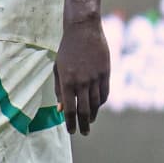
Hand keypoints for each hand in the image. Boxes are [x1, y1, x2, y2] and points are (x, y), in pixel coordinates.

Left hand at [56, 14, 110, 135]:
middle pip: (84, 111)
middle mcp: (82, 82)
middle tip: (83, 132)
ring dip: (93, 115)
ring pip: (96, 104)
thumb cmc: (67, 49)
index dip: (70, 123)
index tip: (71, 131)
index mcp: (67, 82)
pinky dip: (101, 103)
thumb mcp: (58, 69)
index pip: (69, 109)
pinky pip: (104, 93)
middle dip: (83, 125)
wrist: (83, 30)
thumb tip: (60, 109)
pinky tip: (98, 106)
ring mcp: (95, 78)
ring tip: (90, 121)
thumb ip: (59, 89)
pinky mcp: (105, 73)